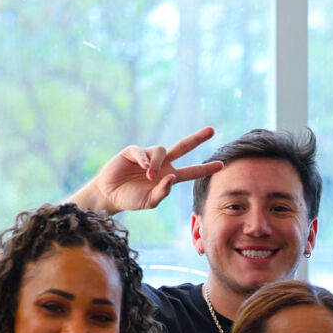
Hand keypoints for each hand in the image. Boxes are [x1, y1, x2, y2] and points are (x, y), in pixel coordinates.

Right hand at [73, 126, 223, 214]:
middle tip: (212, 130)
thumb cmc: (132, 199)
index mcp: (170, 176)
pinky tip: (143, 167)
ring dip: (157, 163)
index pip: (192, 171)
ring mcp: (148, 156)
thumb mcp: (150, 201)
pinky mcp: (133, 151)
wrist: (110, 195)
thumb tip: (172, 177)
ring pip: (161, 150)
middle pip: (183, 147)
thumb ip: (163, 192)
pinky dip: (145, 158)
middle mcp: (162, 163)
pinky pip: (143, 151)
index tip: (222, 164)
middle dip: (197, 138)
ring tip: (149, 176)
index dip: (205, 168)